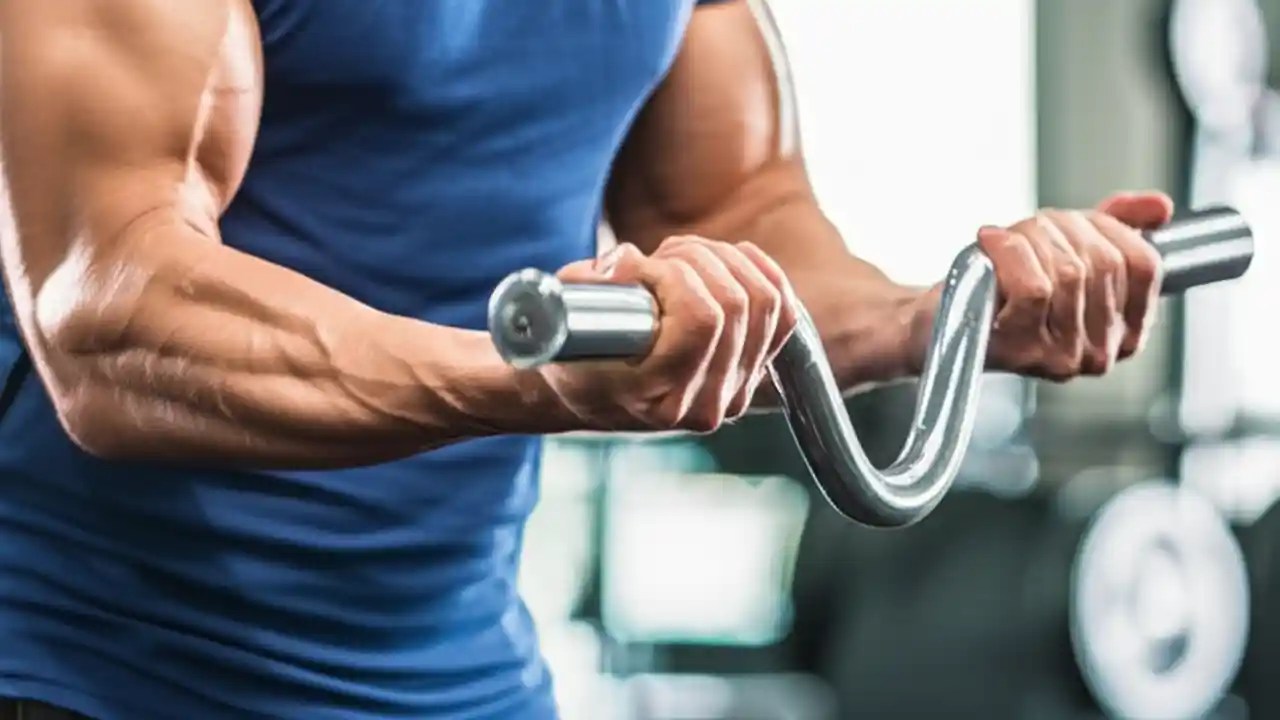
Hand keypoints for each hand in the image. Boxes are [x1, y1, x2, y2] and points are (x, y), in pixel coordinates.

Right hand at [537, 237, 798, 431]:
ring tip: (680, 258)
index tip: (635, 266)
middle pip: (737, 305)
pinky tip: (732, 257)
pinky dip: (762, 273)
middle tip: (657, 256)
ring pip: (764, 301)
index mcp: (663, 400)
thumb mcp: (562, 323)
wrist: (584, 388)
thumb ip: (584, 290)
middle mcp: (707, 404)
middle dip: (695, 260)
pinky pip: (783, 313)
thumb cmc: (570, 355)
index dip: (671, 275)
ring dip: (723, 261)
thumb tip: (620, 266)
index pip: (702, 321)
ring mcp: (736, 391)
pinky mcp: (751, 371)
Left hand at [914, 192, 1172, 380]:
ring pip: (1069, 272)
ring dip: (1030, 237)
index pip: (1144, 265)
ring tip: (1003, 240)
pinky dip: (1008, 252)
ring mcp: (1060, 359)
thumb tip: (1158, 207)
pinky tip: (989, 243)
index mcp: (1123, 334)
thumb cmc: (995, 289)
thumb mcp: (1061, 251)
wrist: (933, 320)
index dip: (1106, 228)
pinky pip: (1034, 287)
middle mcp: (1098, 355)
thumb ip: (1114, 228)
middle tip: (1024, 229)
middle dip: (1059, 229)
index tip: (1069, 222)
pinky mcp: (1021, 352)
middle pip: (1101, 263)